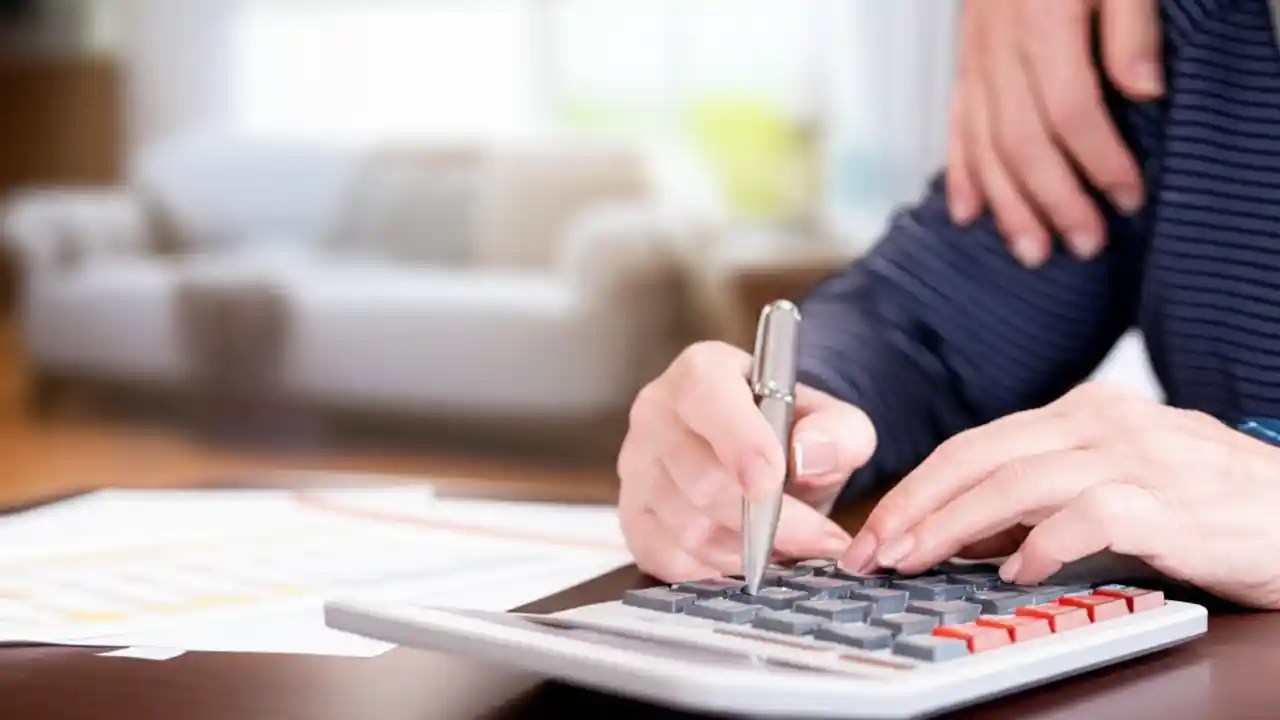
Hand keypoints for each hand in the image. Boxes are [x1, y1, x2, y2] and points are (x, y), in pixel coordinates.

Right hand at [616, 341, 875, 581]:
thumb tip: (809, 456)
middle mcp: (656, 413)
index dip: (739, 442)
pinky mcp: (632, 515)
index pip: (707, 398)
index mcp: (702, 372)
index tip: (773, 481)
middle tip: (820, 538)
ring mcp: (636, 467)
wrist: (756, 454)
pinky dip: (713, 569)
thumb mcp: (833, 422)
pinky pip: (665, 557)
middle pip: (701, 480)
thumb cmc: (788, 433)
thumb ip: (838, 432)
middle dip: (769, 520)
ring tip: (790, 550)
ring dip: (747, 551)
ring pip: (686, 527)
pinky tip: (745, 559)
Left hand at [842, 381, 1279, 609]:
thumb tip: (967, 538)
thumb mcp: (1114, 486)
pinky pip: (1087, 517)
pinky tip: (1015, 572)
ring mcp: (1135, 457)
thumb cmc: (1207, 503)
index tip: (875, 532)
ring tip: (915, 561)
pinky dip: (1042, 544)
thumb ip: (1042, 502)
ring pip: (1016, 482)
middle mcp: (1100, 423)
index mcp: (1080, 414)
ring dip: (954, 526)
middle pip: (979, 456)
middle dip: (915, 506)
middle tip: (873, 552)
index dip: (916, 488)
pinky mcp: (1167, 502)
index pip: (974, 445)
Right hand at [947, 0, 1162, 267]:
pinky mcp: (964, 61)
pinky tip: (969, 213)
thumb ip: (1130, 25)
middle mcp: (1000, 48)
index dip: (1100, 162)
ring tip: (1031, 250)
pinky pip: (956, 126)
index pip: (1070, 111)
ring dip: (1009, 204)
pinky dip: (961, 173)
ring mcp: (975, 58)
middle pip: (1023, 142)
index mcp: (1042, 22)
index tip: (1129, 198)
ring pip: (985, 144)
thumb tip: (1143, 92)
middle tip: (1084, 245)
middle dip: (1054, 201)